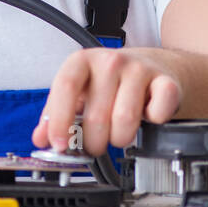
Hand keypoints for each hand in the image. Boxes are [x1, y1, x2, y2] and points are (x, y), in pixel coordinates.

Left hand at [32, 47, 182, 156]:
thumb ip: (56, 114)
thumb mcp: (79, 92)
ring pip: (125, 121)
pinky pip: (158, 114)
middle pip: (96, 117)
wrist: (155, 67)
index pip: (65, 87)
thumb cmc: (111, 83)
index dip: (59, 120)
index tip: (59, 145)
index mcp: (83, 61)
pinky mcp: (166, 82)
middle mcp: (111, 61)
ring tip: (119, 133)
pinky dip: (153, 123)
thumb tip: (41, 139)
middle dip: (94, 143)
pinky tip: (147, 118)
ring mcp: (140, 70)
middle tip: (96, 144)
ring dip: (121, 139)